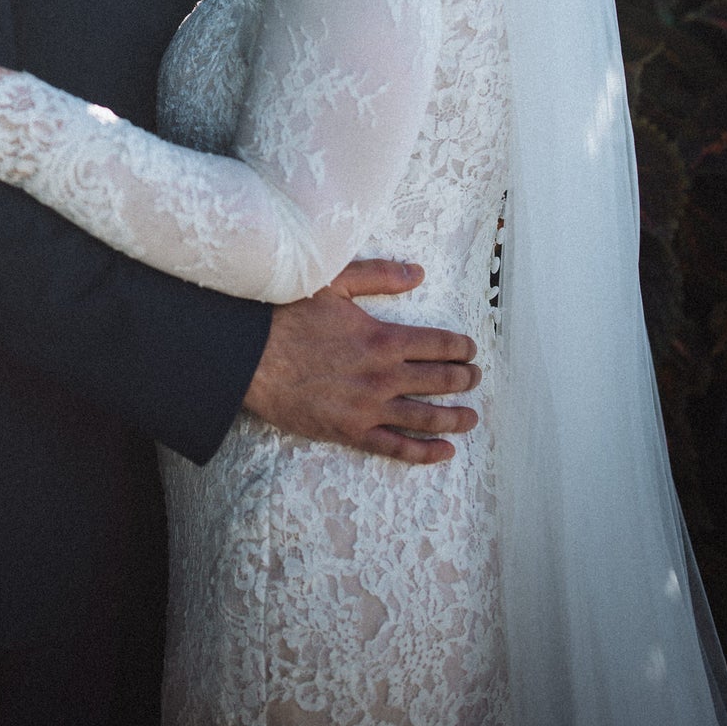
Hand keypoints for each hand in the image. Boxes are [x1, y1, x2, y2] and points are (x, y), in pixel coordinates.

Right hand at [244, 259, 480, 464]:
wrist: (251, 356)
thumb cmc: (289, 315)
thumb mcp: (335, 282)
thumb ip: (380, 276)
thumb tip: (418, 273)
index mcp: (383, 338)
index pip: (438, 345)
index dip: (461, 347)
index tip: (471, 349)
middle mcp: (383, 376)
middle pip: (439, 381)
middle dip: (464, 380)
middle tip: (475, 379)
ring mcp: (369, 408)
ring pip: (425, 418)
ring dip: (454, 417)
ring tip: (471, 417)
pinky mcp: (350, 432)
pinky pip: (396, 448)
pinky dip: (425, 452)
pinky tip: (445, 451)